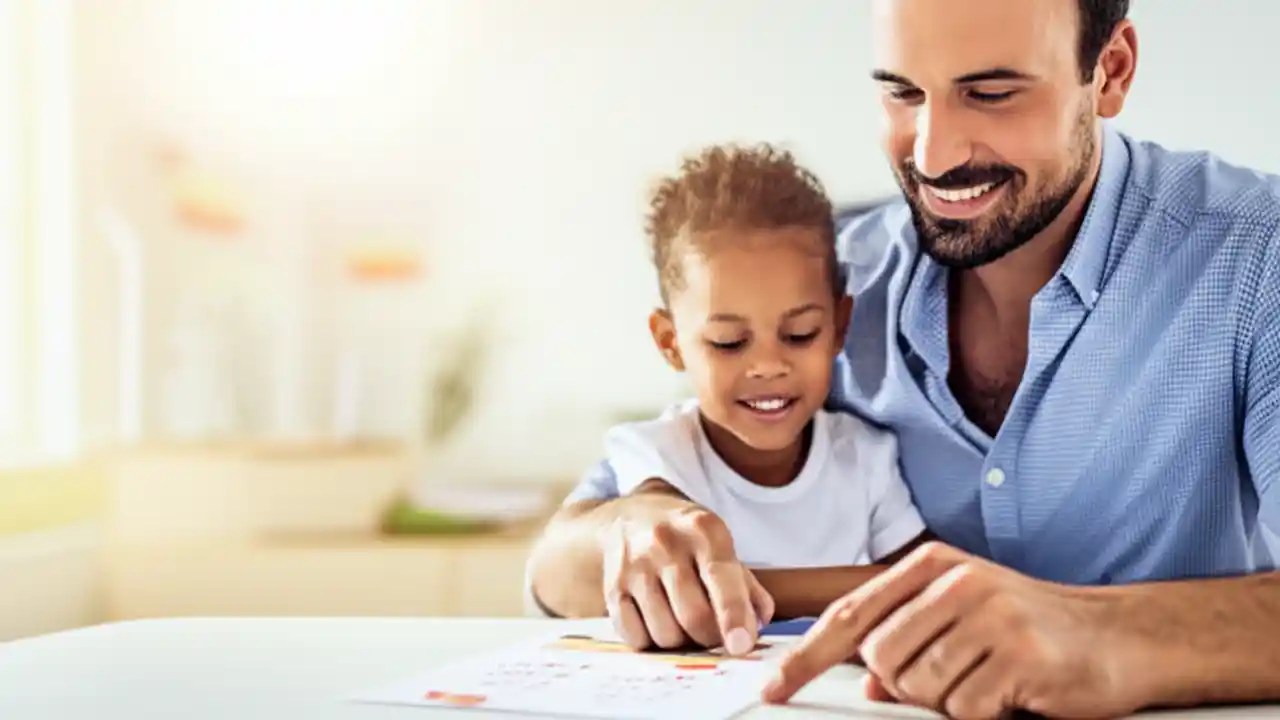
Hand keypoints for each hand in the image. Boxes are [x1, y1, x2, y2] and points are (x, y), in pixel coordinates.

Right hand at [600, 504, 774, 654]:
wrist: (630, 518)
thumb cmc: (687, 539)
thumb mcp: (721, 547)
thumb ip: (746, 585)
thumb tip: (758, 622)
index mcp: (703, 529)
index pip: (722, 578)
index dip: (733, 616)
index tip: (741, 645)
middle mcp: (665, 543)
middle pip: (694, 616)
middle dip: (711, 637)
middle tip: (714, 633)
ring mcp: (634, 565)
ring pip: (665, 632)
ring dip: (681, 641)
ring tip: (684, 622)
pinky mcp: (612, 586)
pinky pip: (635, 636)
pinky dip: (651, 641)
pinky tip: (657, 621)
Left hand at [763, 542, 1142, 718]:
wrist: (1118, 637)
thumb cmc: (1030, 627)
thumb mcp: (961, 619)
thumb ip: (908, 640)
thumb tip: (864, 679)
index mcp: (930, 566)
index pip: (850, 616)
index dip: (805, 656)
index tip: (775, 686)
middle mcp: (955, 583)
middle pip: (881, 661)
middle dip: (907, 686)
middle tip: (955, 676)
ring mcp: (989, 616)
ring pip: (920, 688)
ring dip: (951, 700)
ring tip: (989, 678)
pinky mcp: (1020, 656)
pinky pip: (966, 710)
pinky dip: (984, 712)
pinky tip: (1013, 690)